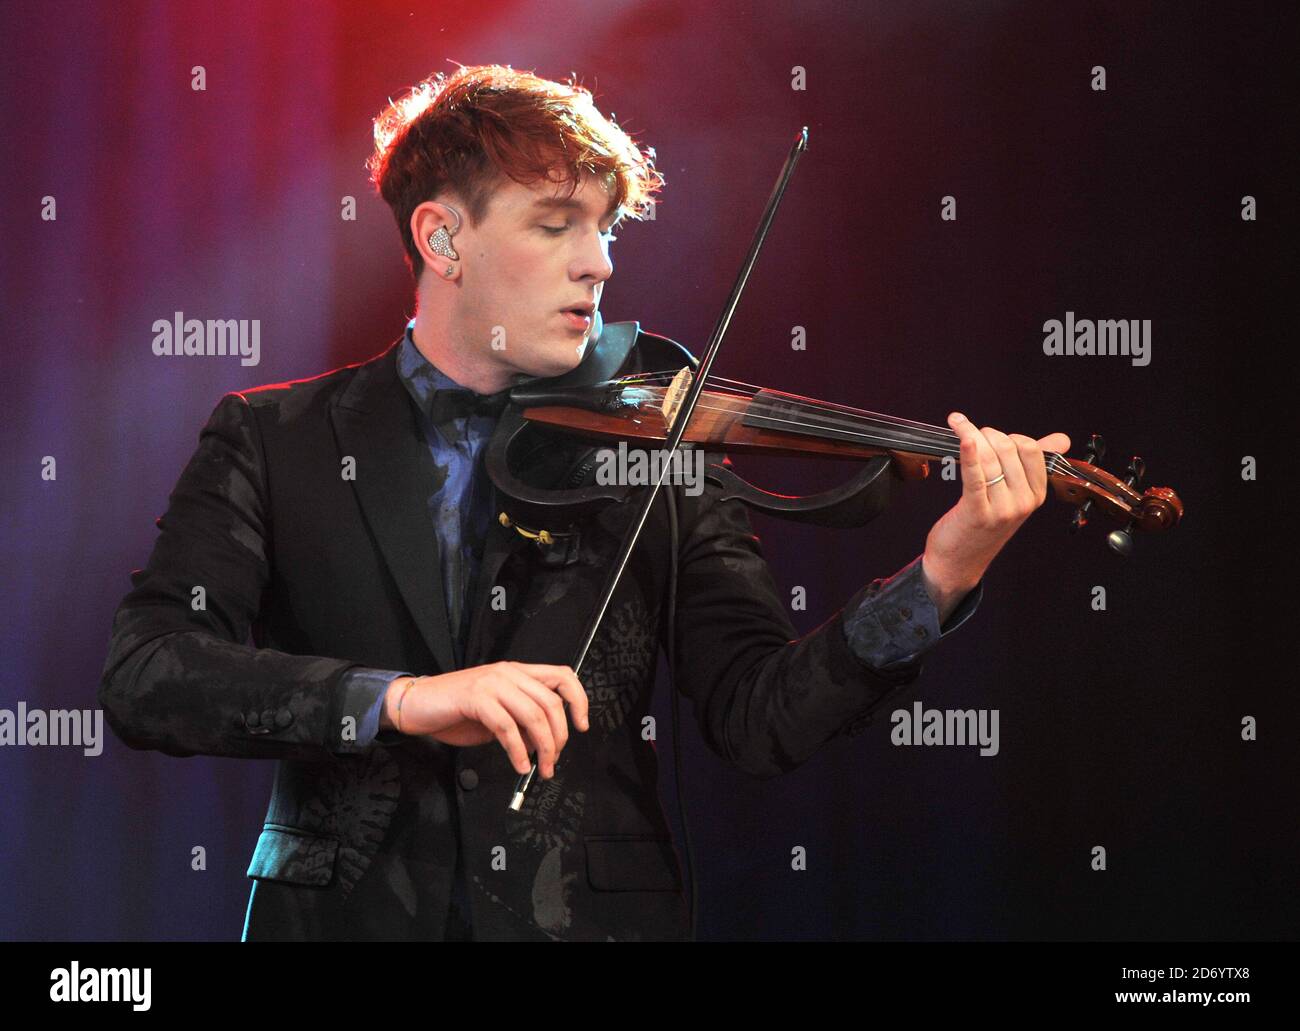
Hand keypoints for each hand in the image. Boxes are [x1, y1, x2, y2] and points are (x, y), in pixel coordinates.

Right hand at [382, 662, 588, 778]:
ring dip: (543, 748)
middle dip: (559, 736)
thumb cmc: (456, 710)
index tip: (582, 725)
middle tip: (554, 759)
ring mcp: (492, 683)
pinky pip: (507, 727)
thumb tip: (544, 743)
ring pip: (533, 714)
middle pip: (551, 702)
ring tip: (540, 768)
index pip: (562, 676)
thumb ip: (522, 722)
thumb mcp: (497, 714)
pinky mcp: (476, 698)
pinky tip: (519, 764)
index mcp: (517, 673)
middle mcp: (508, 674)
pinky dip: (518, 750)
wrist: (417, 704)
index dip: (578, 699)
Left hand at [922, 412, 1070, 598]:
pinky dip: (968, 454)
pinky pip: (975, 476)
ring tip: (959, 429)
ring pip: (989, 458)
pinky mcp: (978, 513)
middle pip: (1008, 449)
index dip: (1010, 437)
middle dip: (987, 434)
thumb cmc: (983, 523)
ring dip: (971, 437)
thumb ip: (1035, 464)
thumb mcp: (1014, 496)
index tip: (992, 438)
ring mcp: (1003, 509)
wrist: (959, 561)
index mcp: (1036, 494)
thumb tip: (1063, 440)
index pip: (1031, 450)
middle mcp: (1024, 502)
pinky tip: (962, 437)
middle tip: (971, 435)